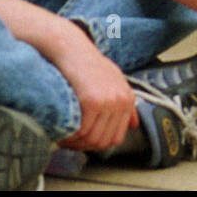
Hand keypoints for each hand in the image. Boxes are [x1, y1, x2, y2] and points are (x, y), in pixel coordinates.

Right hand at [52, 25, 139, 151]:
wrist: (73, 49)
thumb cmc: (90, 64)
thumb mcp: (114, 80)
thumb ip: (126, 104)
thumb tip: (134, 125)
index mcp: (127, 99)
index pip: (117, 137)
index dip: (98, 143)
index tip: (84, 141)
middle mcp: (121, 102)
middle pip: (104, 141)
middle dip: (85, 146)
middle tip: (70, 142)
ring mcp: (108, 102)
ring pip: (92, 139)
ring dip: (75, 143)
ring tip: (64, 137)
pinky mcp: (92, 102)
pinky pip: (82, 131)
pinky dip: (70, 135)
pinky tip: (62, 131)